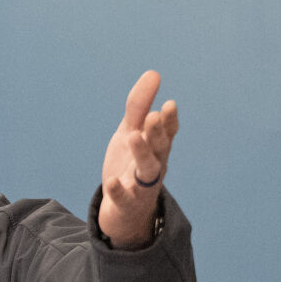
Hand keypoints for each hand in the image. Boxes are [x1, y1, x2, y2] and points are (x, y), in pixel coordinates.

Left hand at [99, 69, 178, 248]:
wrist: (123, 208)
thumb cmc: (130, 164)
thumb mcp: (131, 132)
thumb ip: (139, 106)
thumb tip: (154, 73)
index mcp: (156, 147)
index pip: (167, 132)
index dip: (169, 121)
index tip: (169, 105)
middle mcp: (154, 165)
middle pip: (159, 148)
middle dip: (157, 132)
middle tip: (152, 116)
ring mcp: (141, 185)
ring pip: (147, 170)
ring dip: (142, 154)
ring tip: (132, 138)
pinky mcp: (126, 203)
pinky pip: (124, 198)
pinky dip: (118, 190)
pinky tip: (110, 181)